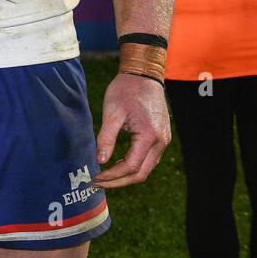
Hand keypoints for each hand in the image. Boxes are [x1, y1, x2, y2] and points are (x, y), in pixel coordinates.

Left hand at [92, 72, 170, 186]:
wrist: (144, 75)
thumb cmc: (126, 90)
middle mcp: (161, 142)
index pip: (131, 167)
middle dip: (118, 181)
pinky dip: (133, 167)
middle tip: (97, 182)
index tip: (95, 178)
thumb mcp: (112, 112)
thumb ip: (106, 138)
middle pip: (141, 174)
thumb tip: (100, 160)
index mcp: (150, 137)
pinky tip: (117, 166)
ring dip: (126, 176)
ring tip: (104, 177)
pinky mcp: (161, 138)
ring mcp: (163, 141)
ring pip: (146, 169)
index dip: (112, 176)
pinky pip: (148, 159)